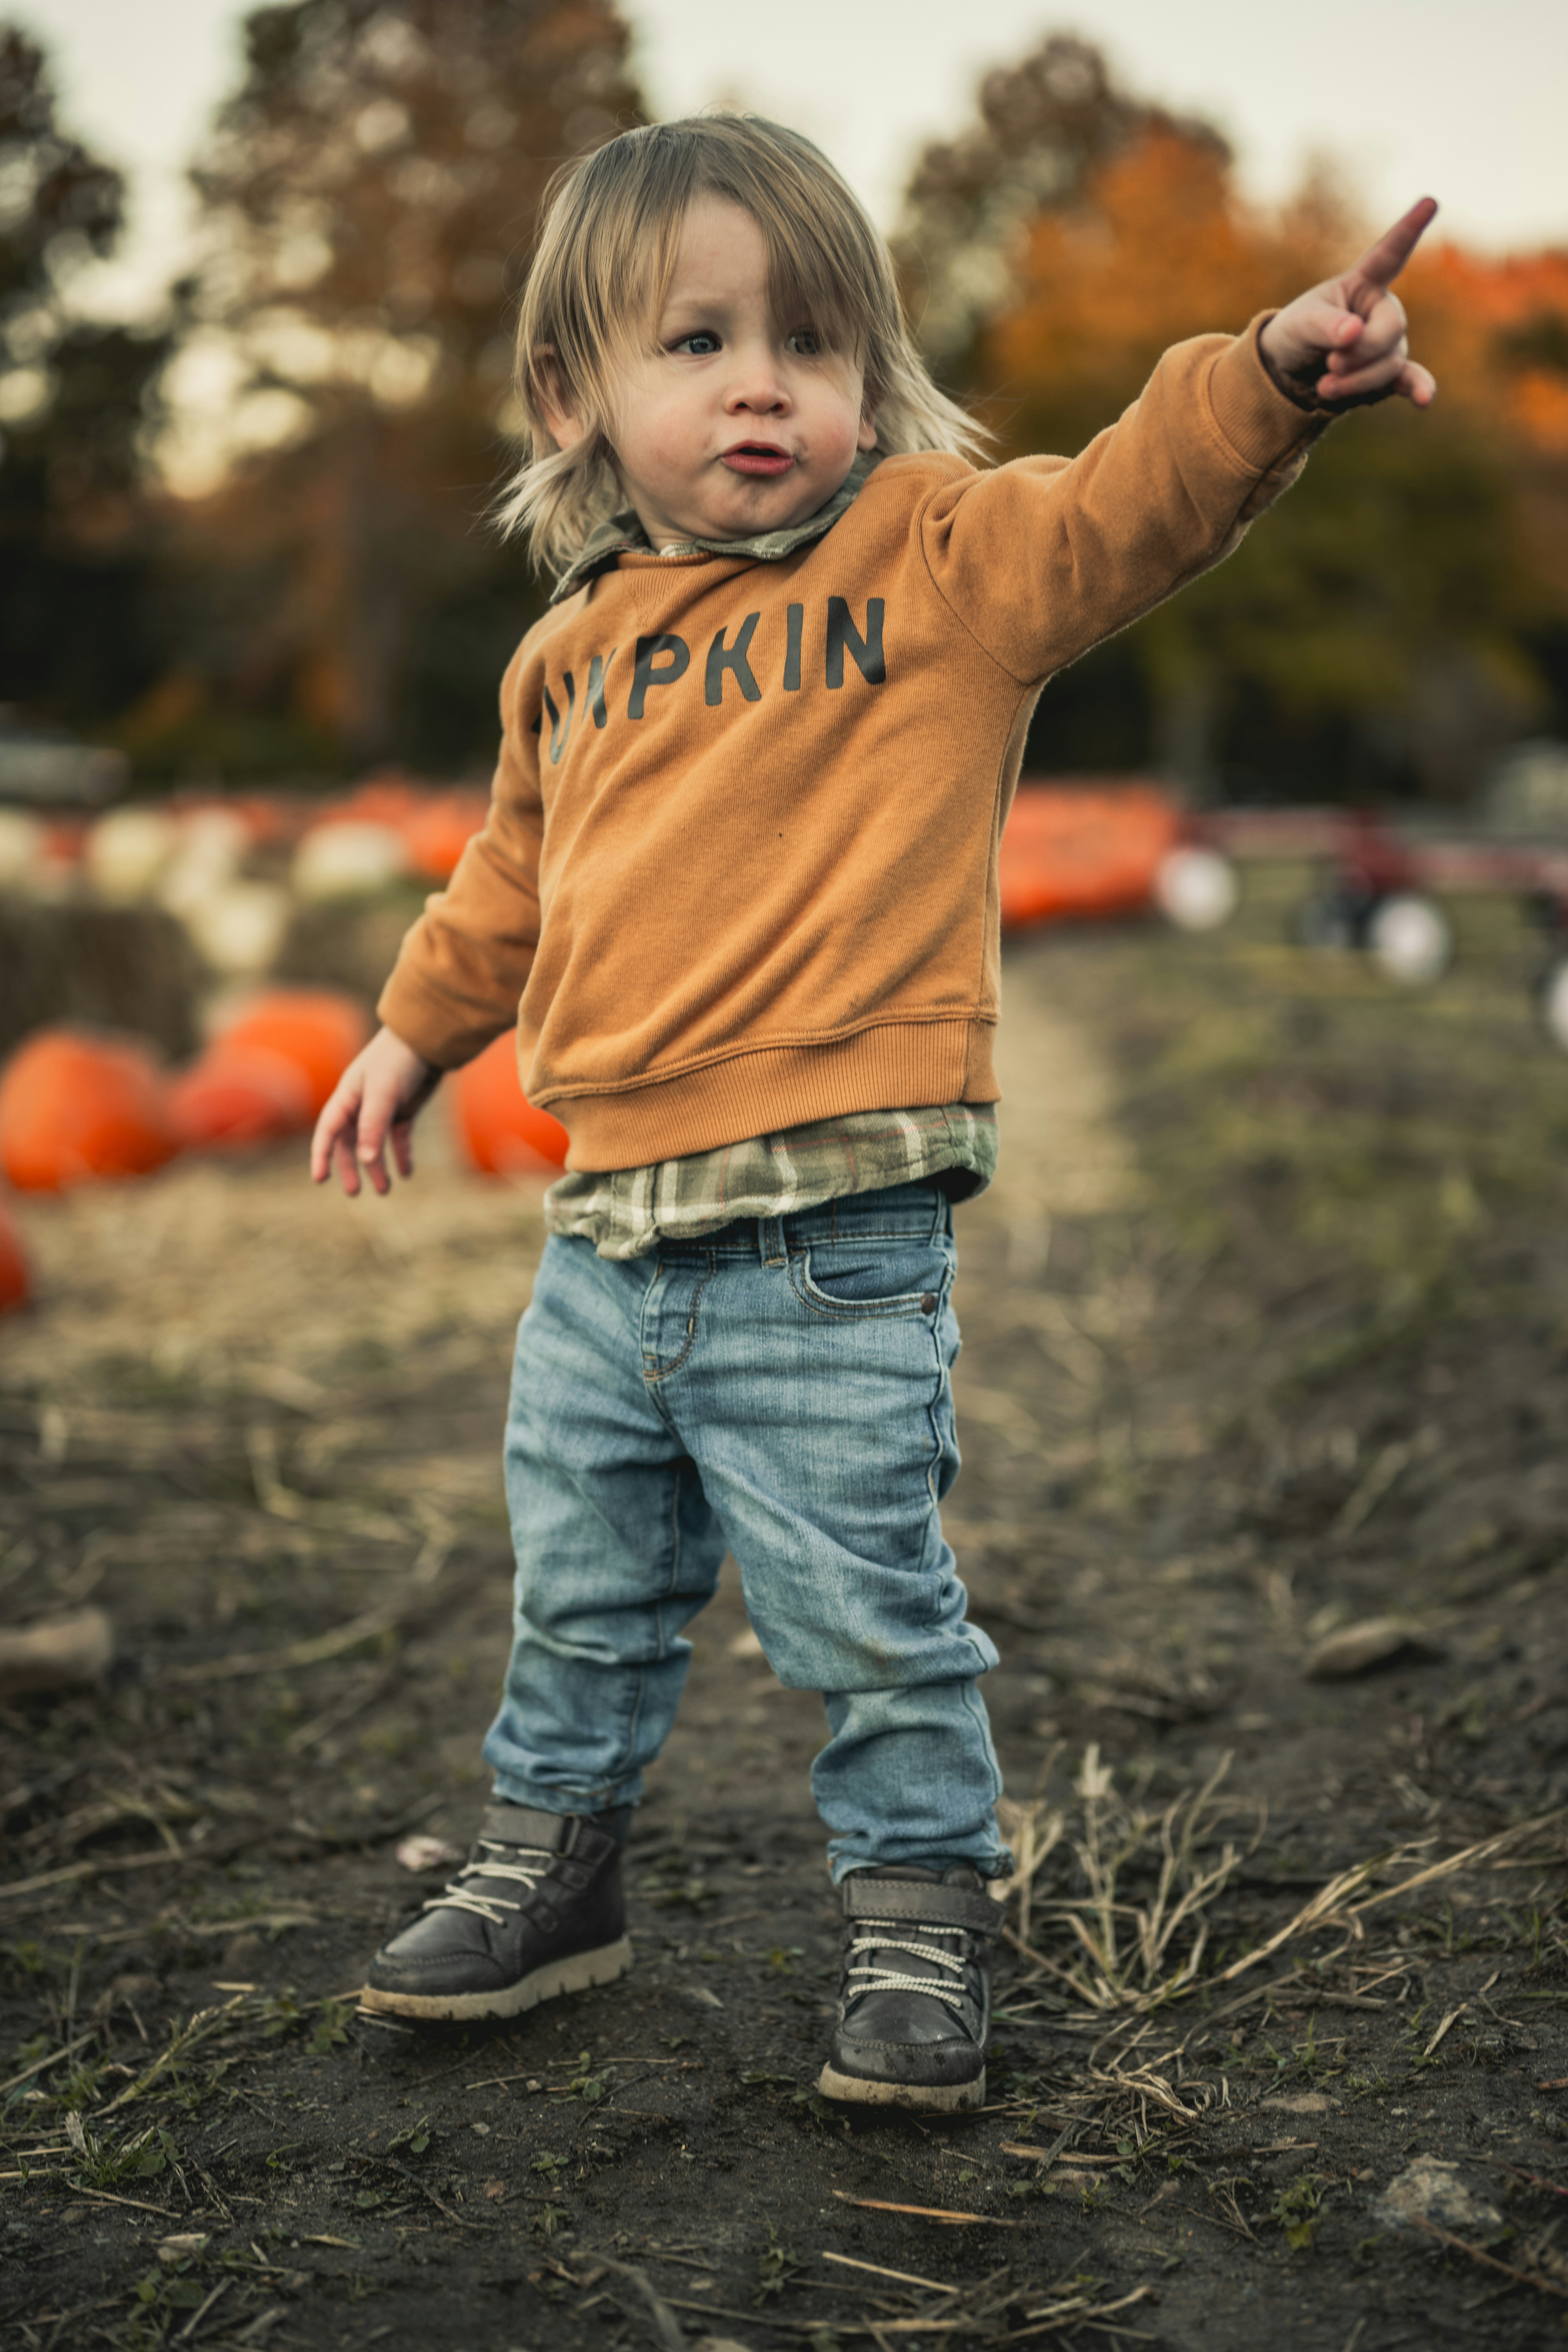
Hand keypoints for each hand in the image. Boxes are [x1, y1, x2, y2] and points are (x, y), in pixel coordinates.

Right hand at [311, 1024, 439, 1197]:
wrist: (429, 1040)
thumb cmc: (399, 1060)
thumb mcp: (384, 1092)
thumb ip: (373, 1125)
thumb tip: (365, 1160)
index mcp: (347, 1096)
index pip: (328, 1131)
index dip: (322, 1155)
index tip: (319, 1180)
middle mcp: (361, 1104)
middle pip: (350, 1143)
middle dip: (351, 1168)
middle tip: (355, 1193)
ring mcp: (382, 1108)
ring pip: (374, 1144)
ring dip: (377, 1166)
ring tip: (385, 1190)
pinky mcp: (403, 1110)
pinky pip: (398, 1138)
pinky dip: (401, 1154)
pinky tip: (407, 1172)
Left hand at [1260, 198, 1438, 409]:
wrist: (1290, 372)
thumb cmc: (1295, 334)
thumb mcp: (1300, 324)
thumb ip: (1325, 326)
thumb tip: (1353, 334)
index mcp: (1363, 284)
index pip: (1389, 254)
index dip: (1409, 229)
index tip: (1430, 201)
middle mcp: (1382, 310)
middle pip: (1391, 330)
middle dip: (1361, 352)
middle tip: (1329, 364)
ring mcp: (1388, 343)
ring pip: (1389, 363)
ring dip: (1356, 380)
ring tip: (1325, 384)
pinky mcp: (1387, 374)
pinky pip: (1408, 379)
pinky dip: (1417, 389)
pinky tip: (1424, 401)